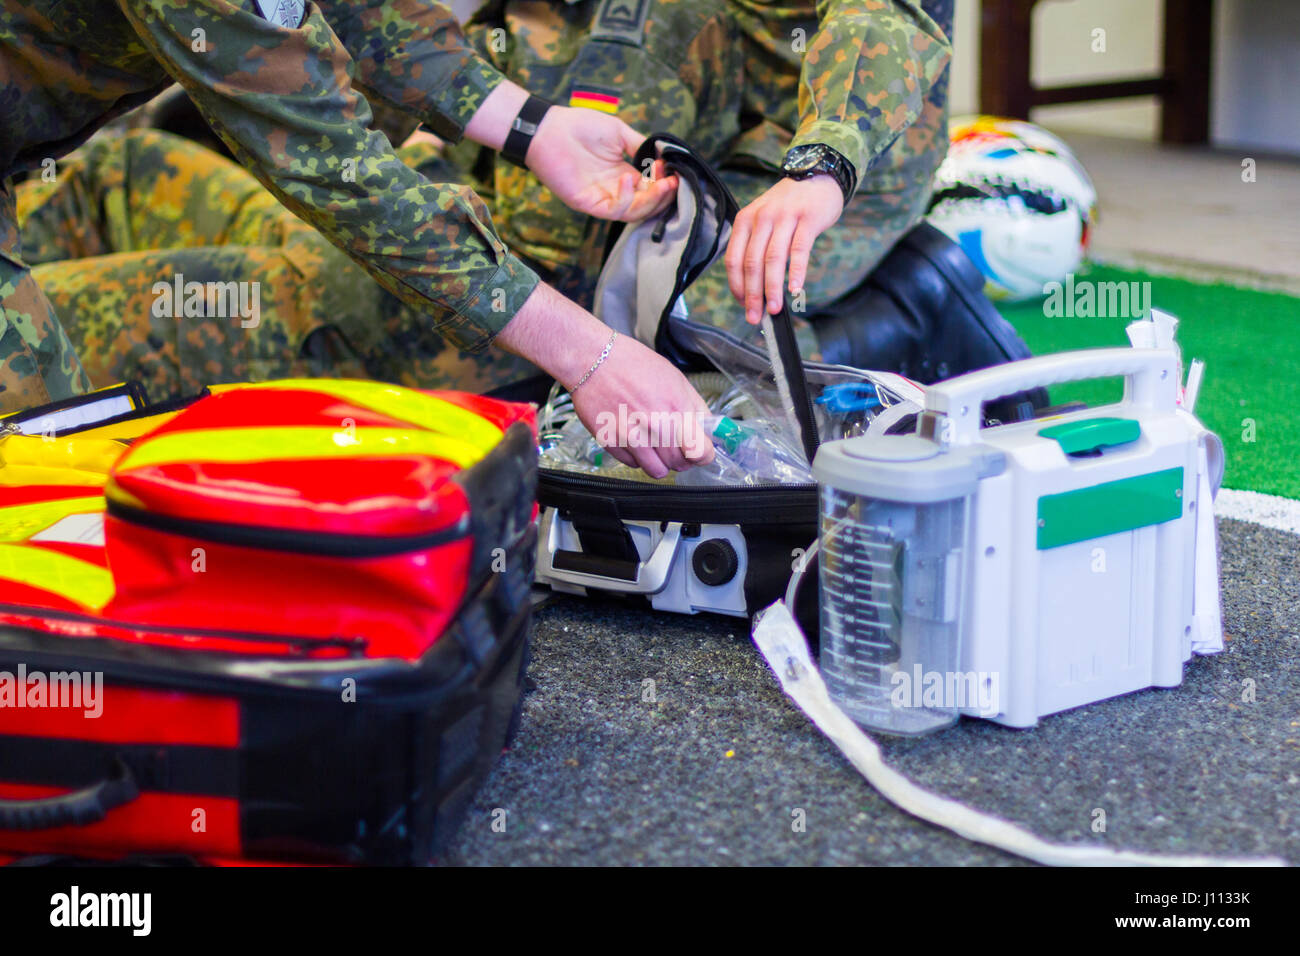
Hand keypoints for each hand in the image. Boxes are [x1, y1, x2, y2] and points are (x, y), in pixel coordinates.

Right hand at [494, 283, 712, 477]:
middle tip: (675, 446)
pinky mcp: (611, 443)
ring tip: (655, 447)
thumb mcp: (675, 378)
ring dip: (660, 463)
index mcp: (675, 408)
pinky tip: (634, 439)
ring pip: (657, 471)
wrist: (594, 359)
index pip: (700, 451)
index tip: (701, 452)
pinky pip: (633, 465)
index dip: (704, 455)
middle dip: (682, 458)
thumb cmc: (634, 364)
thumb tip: (707, 430)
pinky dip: (636, 457)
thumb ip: (694, 407)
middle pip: (679, 464)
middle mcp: (654, 426)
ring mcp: (631, 437)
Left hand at [528, 106, 678, 221]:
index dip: (665, 183)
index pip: (651, 189)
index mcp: (624, 174)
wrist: (549, 128)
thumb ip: (640, 145)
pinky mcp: (588, 203)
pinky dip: (626, 198)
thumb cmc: (580, 126)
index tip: (674, 171)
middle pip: (647, 205)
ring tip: (661, 184)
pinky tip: (628, 179)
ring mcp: (602, 198)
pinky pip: (614, 210)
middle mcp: (615, 190)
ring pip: (634, 213)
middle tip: (672, 182)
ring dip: (651, 201)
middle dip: (663, 196)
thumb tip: (663, 155)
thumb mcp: (619, 133)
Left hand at [725, 175, 843, 324]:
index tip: (743, 305)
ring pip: (773, 259)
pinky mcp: (807, 219)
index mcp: (745, 220)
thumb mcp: (764, 218)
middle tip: (755, 316)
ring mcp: (784, 217)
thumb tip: (754, 288)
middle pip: (752, 262)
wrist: (818, 175)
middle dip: (752, 294)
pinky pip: (799, 250)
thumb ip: (757, 246)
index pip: (734, 259)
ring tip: (774, 309)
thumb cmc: (789, 206)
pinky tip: (795, 289)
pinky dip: (796, 272)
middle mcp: (761, 217)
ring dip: (772, 288)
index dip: (737, 286)